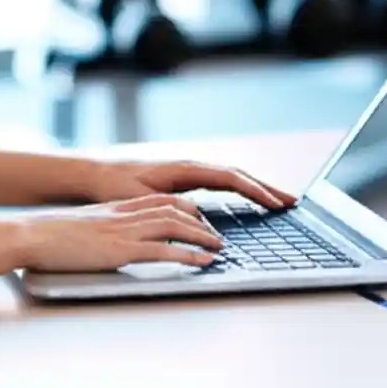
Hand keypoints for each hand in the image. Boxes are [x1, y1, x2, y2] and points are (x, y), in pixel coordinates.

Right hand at [20, 194, 223, 271]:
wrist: (29, 235)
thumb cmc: (48, 235)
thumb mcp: (83, 226)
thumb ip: (103, 230)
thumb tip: (113, 243)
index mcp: (115, 207)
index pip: (160, 200)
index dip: (185, 208)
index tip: (199, 218)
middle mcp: (124, 215)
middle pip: (174, 210)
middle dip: (200, 223)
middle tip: (216, 237)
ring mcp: (123, 231)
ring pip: (174, 226)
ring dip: (201, 237)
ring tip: (218, 249)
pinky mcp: (120, 251)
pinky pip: (162, 251)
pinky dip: (188, 255)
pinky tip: (202, 262)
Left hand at [88, 159, 297, 209]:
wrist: (94, 174)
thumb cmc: (114, 185)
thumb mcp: (141, 199)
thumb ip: (169, 207)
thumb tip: (199, 220)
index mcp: (184, 169)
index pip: (230, 178)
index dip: (255, 191)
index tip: (275, 202)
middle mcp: (191, 166)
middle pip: (238, 175)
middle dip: (266, 188)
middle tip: (292, 201)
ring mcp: (189, 171)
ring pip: (232, 177)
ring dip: (256, 188)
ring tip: (279, 201)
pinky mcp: (185, 178)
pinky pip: (221, 182)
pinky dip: (240, 189)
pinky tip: (250, 199)